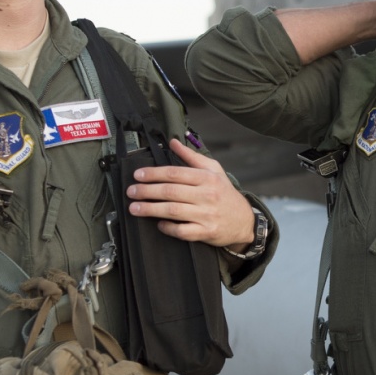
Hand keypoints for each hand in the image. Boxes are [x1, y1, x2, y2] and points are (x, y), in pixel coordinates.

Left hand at [126, 137, 255, 249]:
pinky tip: (158, 224)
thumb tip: (172, 142)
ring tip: (134, 208)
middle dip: (146, 191)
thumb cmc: (225, 193)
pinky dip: (168, 227)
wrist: (244, 220)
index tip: (137, 175)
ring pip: (173, 211)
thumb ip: (191, 156)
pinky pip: (182, 231)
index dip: (153, 174)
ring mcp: (206, 215)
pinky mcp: (206, 232)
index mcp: (207, 178)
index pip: (175, 173)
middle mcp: (207, 195)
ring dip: (150, 209)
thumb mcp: (214, 170)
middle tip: (131, 192)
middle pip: (170, 192)